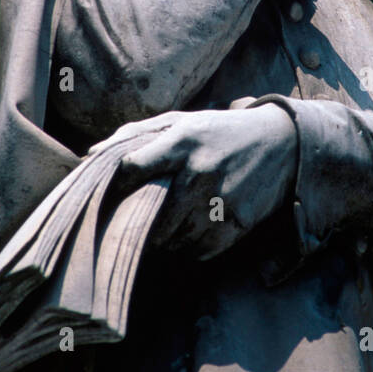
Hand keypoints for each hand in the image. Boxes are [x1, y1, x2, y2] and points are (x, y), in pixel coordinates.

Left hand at [88, 103, 297, 259]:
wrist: (281, 142)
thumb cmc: (220, 131)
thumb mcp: (182, 121)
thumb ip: (136, 134)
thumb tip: (91, 154)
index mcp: (182, 140)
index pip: (133, 166)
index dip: (116, 187)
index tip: (109, 198)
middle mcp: (200, 169)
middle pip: (151, 215)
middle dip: (138, 226)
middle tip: (131, 229)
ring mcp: (222, 197)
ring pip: (175, 238)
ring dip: (164, 241)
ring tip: (163, 233)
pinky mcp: (240, 220)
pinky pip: (202, 250)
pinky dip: (190, 249)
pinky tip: (190, 236)